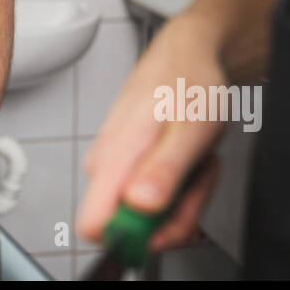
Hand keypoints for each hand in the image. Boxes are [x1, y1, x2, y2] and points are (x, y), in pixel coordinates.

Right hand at [76, 12, 228, 252]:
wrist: (189, 53)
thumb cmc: (190, 81)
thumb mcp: (191, 127)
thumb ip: (165, 170)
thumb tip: (139, 205)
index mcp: (115, 155)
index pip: (93, 223)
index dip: (134, 235)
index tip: (165, 220)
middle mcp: (107, 161)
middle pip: (132, 224)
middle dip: (174, 210)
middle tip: (195, 174)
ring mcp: (116, 162)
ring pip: (148, 210)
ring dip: (183, 193)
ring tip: (195, 157)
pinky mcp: (128, 162)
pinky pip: (154, 194)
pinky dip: (181, 182)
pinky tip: (188, 155)